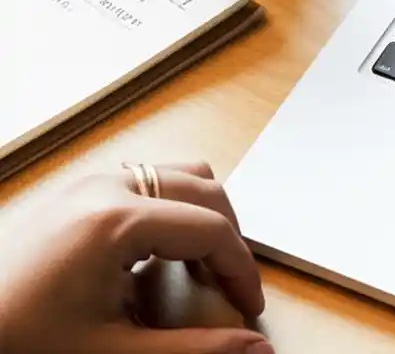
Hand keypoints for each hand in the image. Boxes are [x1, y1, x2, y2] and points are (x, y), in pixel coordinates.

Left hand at [0, 162, 271, 353]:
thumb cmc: (22, 337)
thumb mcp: (115, 351)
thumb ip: (195, 349)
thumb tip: (256, 350)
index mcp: (117, 220)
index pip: (212, 229)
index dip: (241, 270)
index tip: (247, 306)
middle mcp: (107, 188)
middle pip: (205, 191)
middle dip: (229, 239)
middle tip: (232, 288)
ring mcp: (91, 183)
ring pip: (180, 175)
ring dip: (204, 215)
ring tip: (203, 266)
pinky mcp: (79, 192)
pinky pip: (148, 180)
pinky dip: (173, 207)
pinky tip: (163, 254)